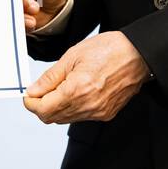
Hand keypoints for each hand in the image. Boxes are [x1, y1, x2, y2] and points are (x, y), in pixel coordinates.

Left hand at [24, 31, 149, 123]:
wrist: (138, 54)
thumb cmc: (109, 49)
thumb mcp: (72, 56)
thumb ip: (50, 78)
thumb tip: (33, 91)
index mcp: (76, 89)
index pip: (42, 110)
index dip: (31, 103)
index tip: (29, 95)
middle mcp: (87, 105)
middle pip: (52, 118)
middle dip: (41, 106)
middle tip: (40, 91)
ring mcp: (98, 112)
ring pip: (65, 119)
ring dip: (56, 107)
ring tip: (61, 88)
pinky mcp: (106, 114)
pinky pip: (81, 117)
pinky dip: (72, 108)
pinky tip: (76, 92)